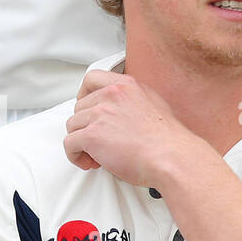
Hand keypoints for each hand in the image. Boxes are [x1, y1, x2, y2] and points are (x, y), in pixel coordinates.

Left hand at [64, 69, 194, 184]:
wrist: (171, 157)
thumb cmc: (169, 141)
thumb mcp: (156, 105)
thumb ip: (135, 102)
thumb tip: (125, 113)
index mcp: (127, 86)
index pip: (93, 78)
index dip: (84, 94)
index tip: (86, 107)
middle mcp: (112, 95)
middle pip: (80, 106)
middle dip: (85, 125)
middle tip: (98, 141)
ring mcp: (100, 114)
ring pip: (73, 125)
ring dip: (80, 142)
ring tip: (95, 155)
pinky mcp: (91, 135)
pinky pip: (70, 144)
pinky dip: (75, 155)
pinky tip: (88, 162)